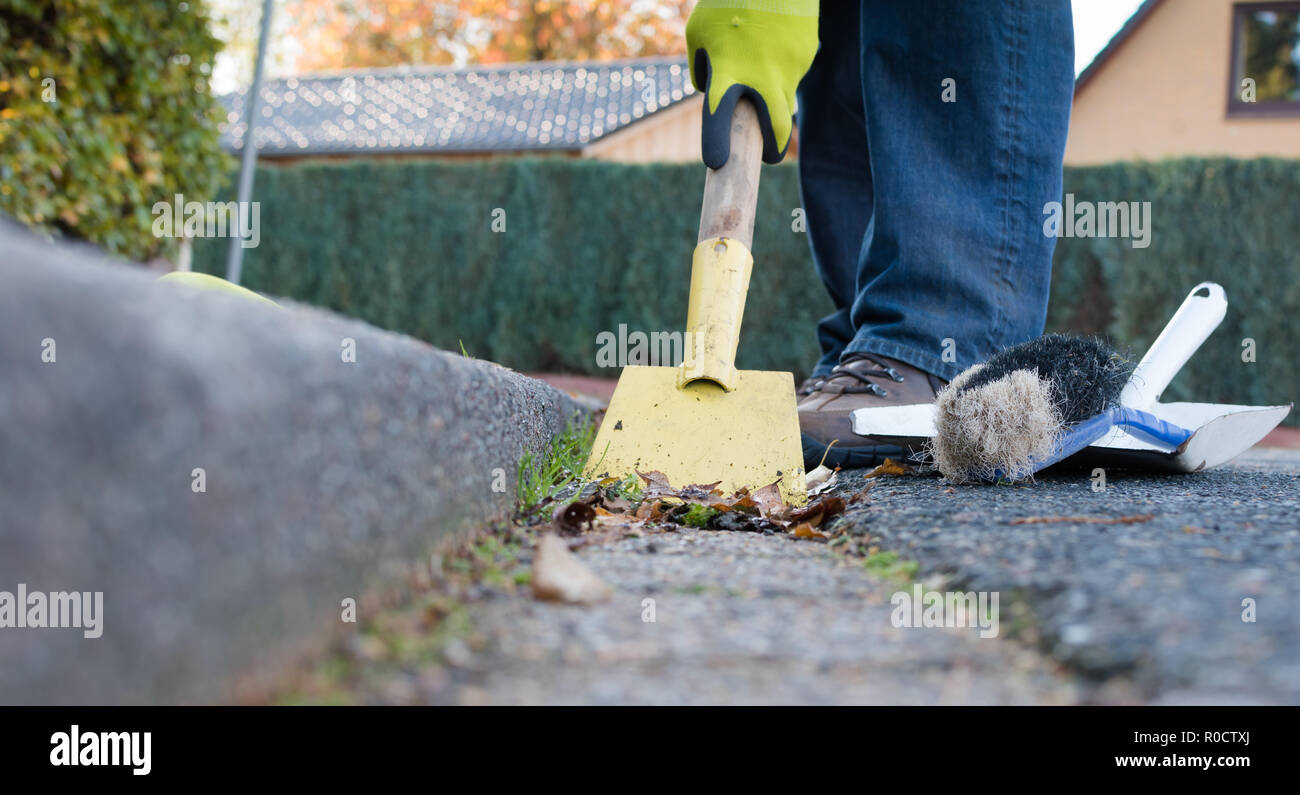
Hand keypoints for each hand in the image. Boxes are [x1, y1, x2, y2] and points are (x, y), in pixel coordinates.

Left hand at [686, 0, 818, 167]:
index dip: (716, 141)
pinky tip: (773, 43)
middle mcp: (762, 76)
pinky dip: (780, 66)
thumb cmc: (727, 1)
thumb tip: (710, 89)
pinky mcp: (805, 57)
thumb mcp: (699, 30)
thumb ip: (701, 66)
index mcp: (728, 70)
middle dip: (774, 148)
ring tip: (760, 62)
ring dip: (773, 95)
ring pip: (784, 98)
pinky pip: (791, 73)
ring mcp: (789, 68)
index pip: (718, 117)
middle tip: (770, 155)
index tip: (716, 162)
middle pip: (775, 128)